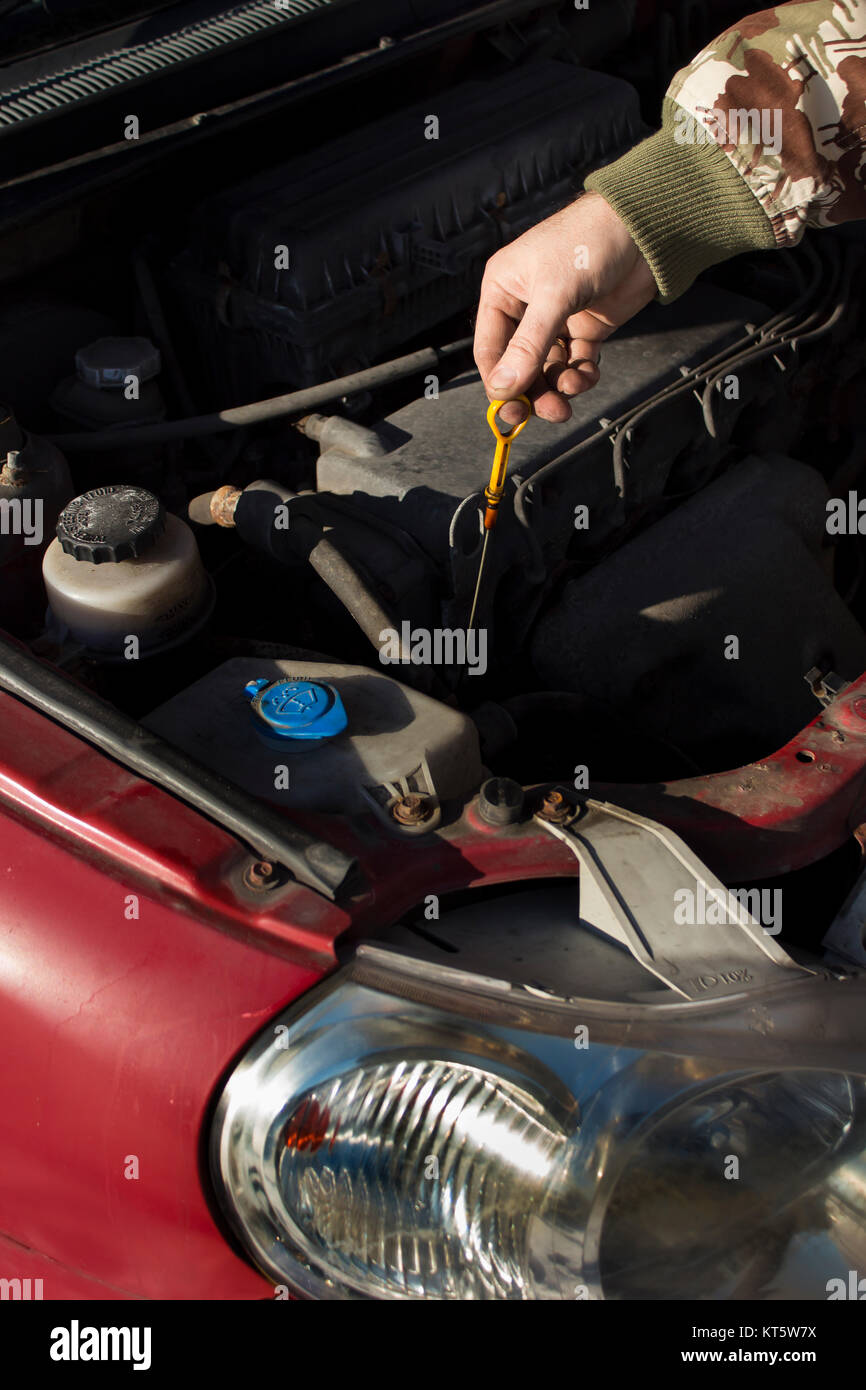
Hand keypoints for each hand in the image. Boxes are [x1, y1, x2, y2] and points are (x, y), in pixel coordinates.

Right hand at [474, 191, 657, 422]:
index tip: (512, 408)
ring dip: (559, 385)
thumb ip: (528, 345)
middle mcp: (526, 307)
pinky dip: (581, 373)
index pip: (490, 348)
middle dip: (533, 390)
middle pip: (520, 365)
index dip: (499, 381)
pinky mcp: (586, 326)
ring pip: (548, 368)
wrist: (643, 228)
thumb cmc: (588, 242)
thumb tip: (502, 387)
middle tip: (548, 411)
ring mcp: (557, 319)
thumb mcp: (553, 295)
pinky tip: (588, 374)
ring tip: (573, 389)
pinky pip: (575, 361)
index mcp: (503, 291)